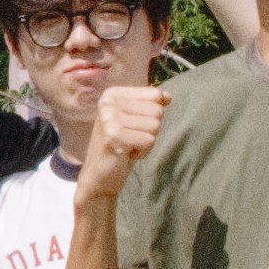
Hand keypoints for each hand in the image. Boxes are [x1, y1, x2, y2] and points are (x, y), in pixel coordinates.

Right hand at [74, 78, 170, 193]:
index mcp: (113, 94)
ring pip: (155, 126)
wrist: (100, 175)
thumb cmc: (121, 145)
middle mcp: (108, 102)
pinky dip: (143, 151)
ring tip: (128, 146)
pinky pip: (150, 140)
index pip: (156, 94)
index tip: (133, 125)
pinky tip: (126, 154)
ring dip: (146, 141)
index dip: (152, 114)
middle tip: (130, 138)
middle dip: (150, 129)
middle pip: (157, 111)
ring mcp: (110, 118)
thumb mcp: (136, 119)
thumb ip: (151, 104)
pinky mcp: (114, 136)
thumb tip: (167, 97)